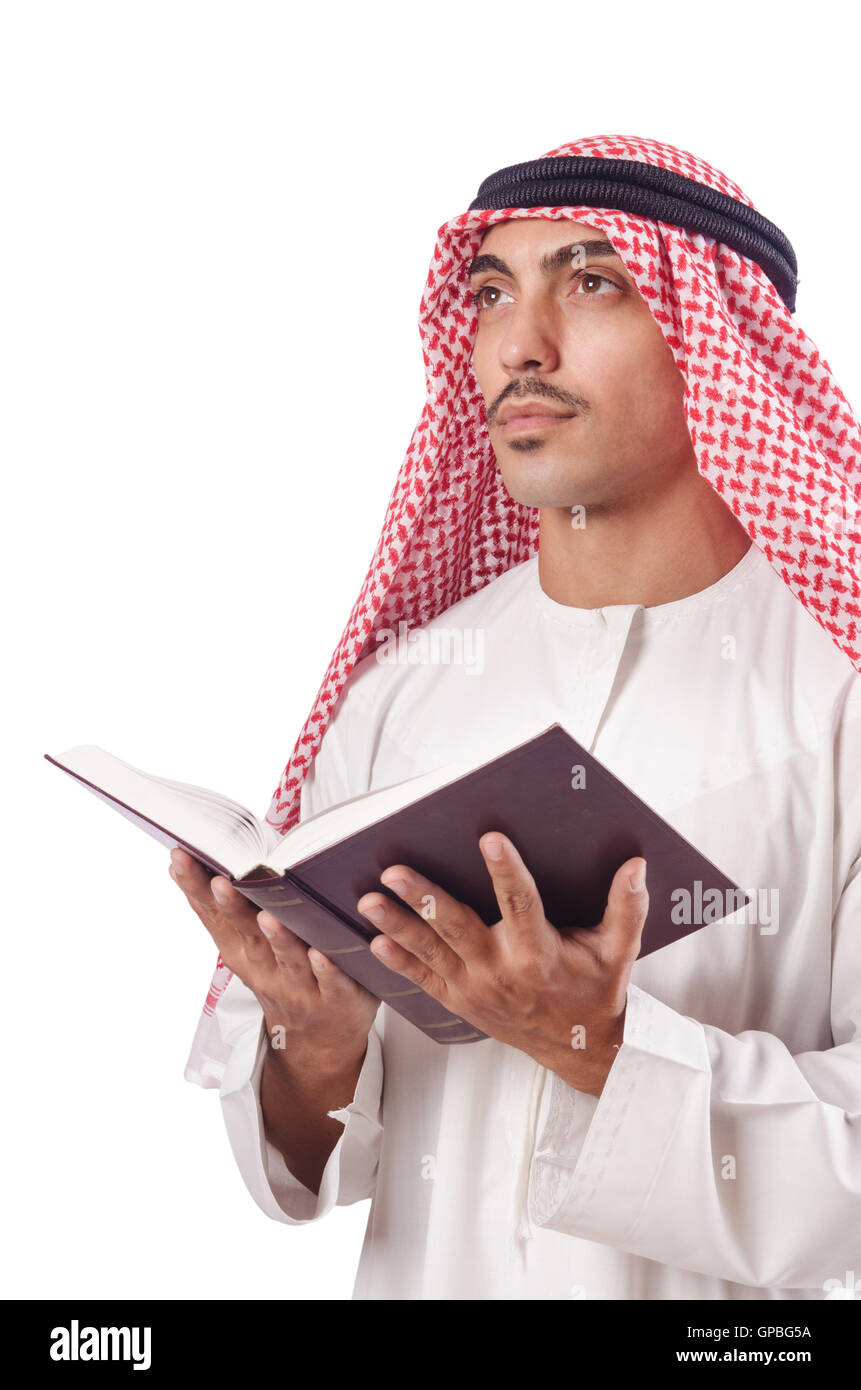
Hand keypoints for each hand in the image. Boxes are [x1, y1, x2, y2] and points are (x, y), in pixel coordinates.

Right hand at [169, 848, 378, 1071]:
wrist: (318, 1039)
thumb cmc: (279, 976)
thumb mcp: (245, 948)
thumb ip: (222, 911)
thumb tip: (182, 865)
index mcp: (241, 952)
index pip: (214, 916)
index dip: (195, 888)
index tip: (181, 857)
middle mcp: (266, 969)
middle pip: (247, 935)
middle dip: (232, 907)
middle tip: (220, 881)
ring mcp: (300, 986)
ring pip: (288, 959)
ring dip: (278, 938)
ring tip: (268, 917)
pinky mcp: (336, 998)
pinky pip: (331, 983)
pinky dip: (326, 969)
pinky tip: (320, 954)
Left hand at [356, 834, 647, 1096]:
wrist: (578, 1049)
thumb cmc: (597, 991)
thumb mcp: (619, 951)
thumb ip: (627, 906)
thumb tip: (636, 864)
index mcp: (539, 953)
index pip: (521, 903)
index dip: (505, 870)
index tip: (489, 838)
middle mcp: (501, 970)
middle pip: (456, 927)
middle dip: (422, 897)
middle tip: (394, 871)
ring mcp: (475, 988)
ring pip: (430, 951)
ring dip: (397, 924)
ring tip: (369, 899)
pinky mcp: (461, 1001)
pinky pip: (423, 979)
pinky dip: (398, 961)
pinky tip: (374, 941)